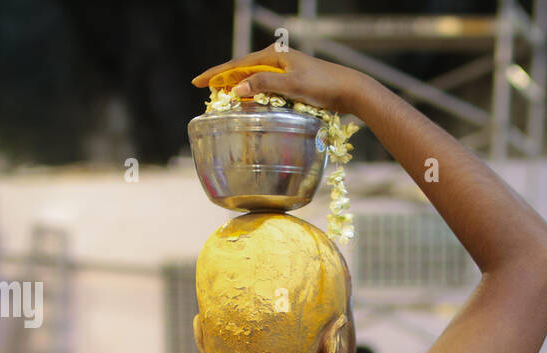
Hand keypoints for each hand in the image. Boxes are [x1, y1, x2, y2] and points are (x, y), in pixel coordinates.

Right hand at [191, 46, 367, 115]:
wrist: (349, 90)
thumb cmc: (323, 87)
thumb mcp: (292, 85)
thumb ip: (264, 85)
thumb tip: (236, 89)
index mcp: (273, 55)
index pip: (237, 65)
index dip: (216, 74)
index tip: (197, 81)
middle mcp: (277, 60)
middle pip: (242, 70)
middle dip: (223, 80)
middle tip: (205, 91)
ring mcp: (284, 70)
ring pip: (253, 79)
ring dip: (237, 87)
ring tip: (221, 97)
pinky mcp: (292, 82)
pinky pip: (265, 86)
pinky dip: (252, 93)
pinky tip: (248, 101)